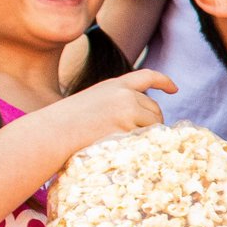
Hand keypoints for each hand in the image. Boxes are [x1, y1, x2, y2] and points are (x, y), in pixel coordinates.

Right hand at [46, 68, 177, 157]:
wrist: (53, 132)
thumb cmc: (66, 124)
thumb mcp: (92, 104)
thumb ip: (115, 105)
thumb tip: (140, 118)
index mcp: (114, 85)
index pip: (146, 77)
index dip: (163, 81)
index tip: (174, 89)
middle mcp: (125, 95)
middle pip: (155, 109)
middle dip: (153, 123)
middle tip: (140, 138)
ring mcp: (128, 111)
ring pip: (153, 126)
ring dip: (146, 137)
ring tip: (124, 145)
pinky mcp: (128, 128)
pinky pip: (145, 140)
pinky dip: (139, 148)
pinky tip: (123, 150)